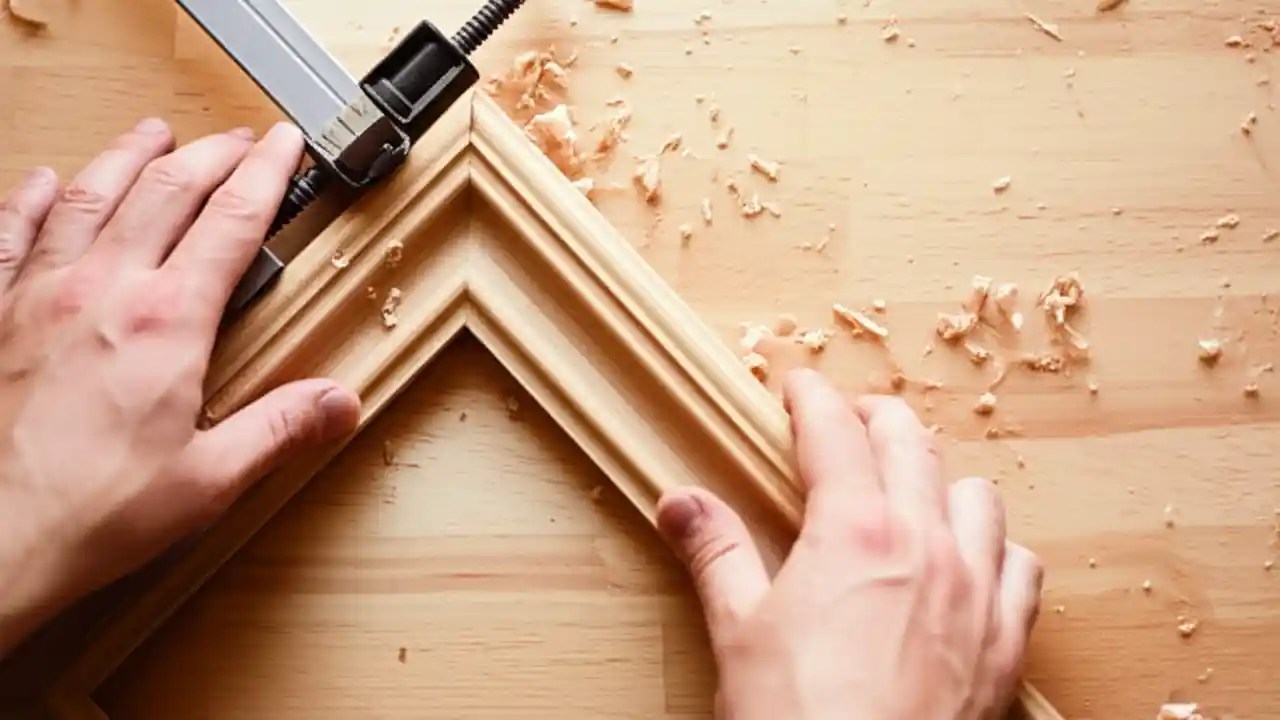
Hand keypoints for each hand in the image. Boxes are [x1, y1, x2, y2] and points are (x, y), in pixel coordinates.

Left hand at [0, 120, 360, 653]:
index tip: (282, 145)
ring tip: (152, 133)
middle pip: (165, 191)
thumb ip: (280, 428)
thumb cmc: (89, 514)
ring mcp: (38, 295)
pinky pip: (9, 236)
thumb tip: (340, 401)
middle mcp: (102, 290)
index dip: (264, 173)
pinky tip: (43, 183)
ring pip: (90, 196)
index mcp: (167, 322)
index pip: (231, 221)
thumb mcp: (210, 479)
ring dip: (129, 157)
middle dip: (208, 155)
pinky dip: (30, 201)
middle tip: (234, 140)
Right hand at [658, 369, 1041, 719]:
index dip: (812, 399)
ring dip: (940, 478)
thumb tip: (681, 502)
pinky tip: (971, 560)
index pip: (835, 434)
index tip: (798, 386)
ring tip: (910, 487)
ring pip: (976, 496)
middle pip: (910, 445)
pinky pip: (1020, 567)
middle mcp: (927, 545)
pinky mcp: (1003, 643)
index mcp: (855, 531)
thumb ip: (717, 553)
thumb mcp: (739, 631)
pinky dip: (996, 548)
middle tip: (846, 419)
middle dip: (875, 419)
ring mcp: (975, 593)